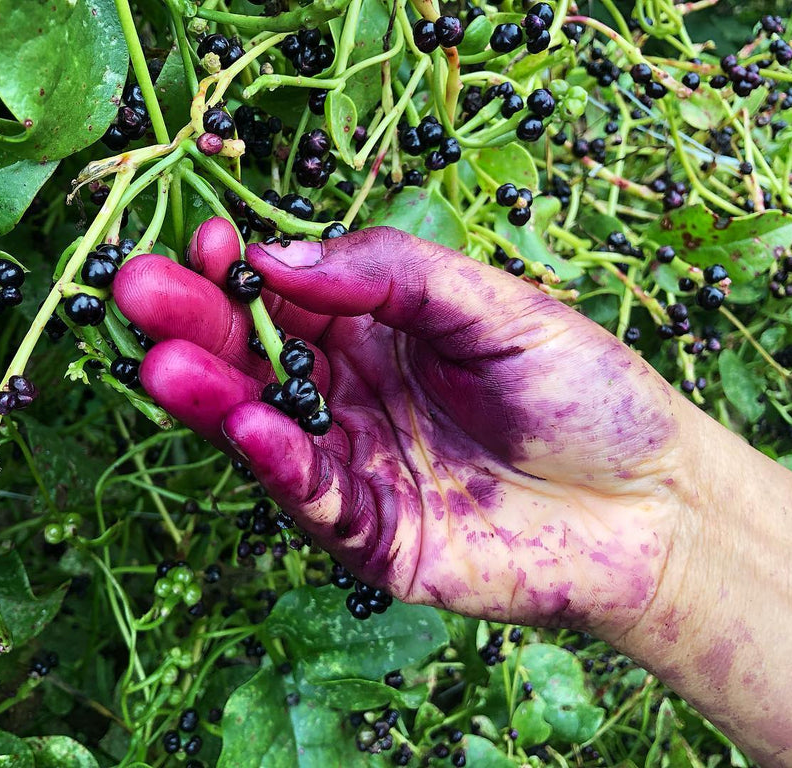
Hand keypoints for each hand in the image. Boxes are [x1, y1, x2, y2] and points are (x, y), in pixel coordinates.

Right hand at [113, 218, 698, 636]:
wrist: (652, 504)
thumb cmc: (586, 393)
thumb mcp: (496, 306)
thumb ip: (393, 275)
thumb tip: (280, 254)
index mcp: (381, 335)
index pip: (290, 300)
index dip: (244, 273)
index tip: (208, 242)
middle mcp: (355, 399)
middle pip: (260, 361)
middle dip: (199, 326)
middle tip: (140, 291)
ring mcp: (359, 468)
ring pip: (270, 430)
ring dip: (215, 398)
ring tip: (164, 364)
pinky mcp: (373, 537)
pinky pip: (315, 498)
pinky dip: (279, 464)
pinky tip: (248, 425)